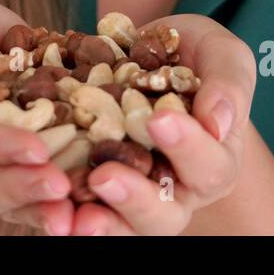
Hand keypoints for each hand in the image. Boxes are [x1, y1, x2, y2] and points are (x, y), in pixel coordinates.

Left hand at [0, 14, 254, 235]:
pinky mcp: (94, 187)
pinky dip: (63, 210)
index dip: (188, 148)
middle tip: (104, 177)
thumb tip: (218, 123)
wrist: (141, 49)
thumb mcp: (217, 51)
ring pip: (122, 225)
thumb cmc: (190, 50)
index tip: (159, 119)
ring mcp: (133, 193)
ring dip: (99, 223)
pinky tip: (45, 204)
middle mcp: (176, 189)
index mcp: (215, 160)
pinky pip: (80, 209)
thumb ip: (228, 83)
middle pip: (164, 215)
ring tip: (74, 214)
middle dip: (135, 199)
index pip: (210, 167)